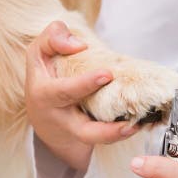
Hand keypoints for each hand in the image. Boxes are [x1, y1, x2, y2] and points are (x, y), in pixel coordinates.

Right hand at [25, 21, 137, 170]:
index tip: (107, 74)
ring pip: (94, 140)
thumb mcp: (39, 52)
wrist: (41, 115)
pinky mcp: (88, 137)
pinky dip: (120, 132)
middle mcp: (60, 118)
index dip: (84, 84)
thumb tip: (79, 44)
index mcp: (45, 95)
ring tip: (136, 126)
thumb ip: (54, 37)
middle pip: (82, 130)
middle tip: (129, 121)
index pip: (63, 91)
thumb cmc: (44, 76)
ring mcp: (75, 131)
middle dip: (105, 129)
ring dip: (116, 136)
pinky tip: (138, 123)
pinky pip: (104, 138)